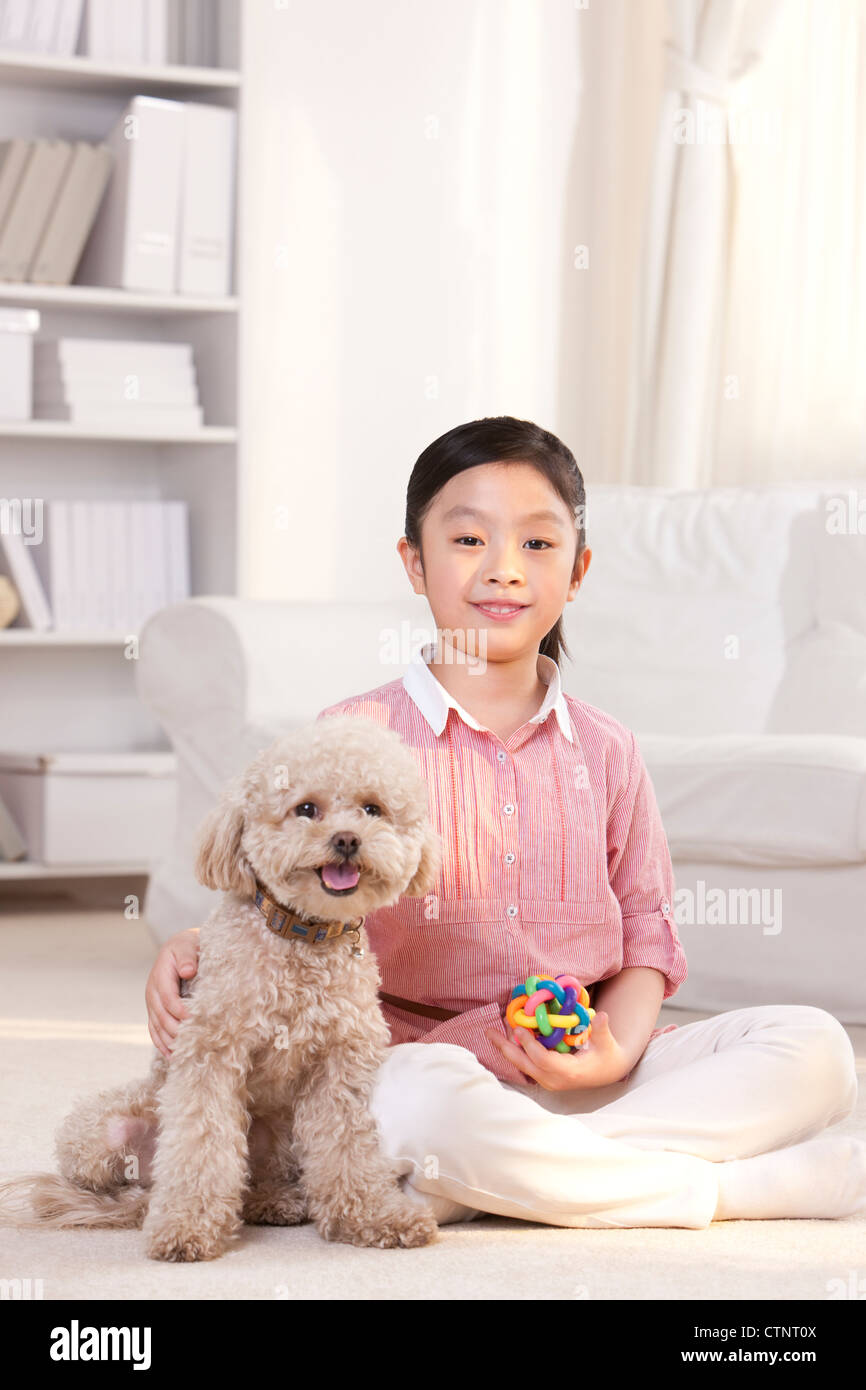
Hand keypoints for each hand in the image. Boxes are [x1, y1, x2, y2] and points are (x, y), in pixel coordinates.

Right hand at [145, 927, 200, 1058]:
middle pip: (162, 1017)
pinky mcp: (155, 1011)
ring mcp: (152, 1003)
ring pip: (157, 1027)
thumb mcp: (187, 945)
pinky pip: (155, 1031)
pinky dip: (162, 1045)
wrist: (180, 948)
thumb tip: (187, 971)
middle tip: (193, 1043)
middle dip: (176, 1031)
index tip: (195, 1022)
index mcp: (160, 976)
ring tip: (184, 1055)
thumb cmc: (187, 946)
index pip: (168, 999)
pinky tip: (172, 1057)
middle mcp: (152, 992)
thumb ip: (187, 958)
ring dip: (169, 1042)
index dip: (180, 1012)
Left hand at [484, 1011, 629, 1091]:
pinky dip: (515, 1051)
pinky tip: (507, 1038)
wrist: (608, 1072)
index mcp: (569, 1073)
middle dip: (506, 1048)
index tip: (518, 1028)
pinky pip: (526, 1065)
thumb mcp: (608, 1043)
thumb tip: (602, 1016)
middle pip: (525, 1065)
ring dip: (507, 1049)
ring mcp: (548, 1081)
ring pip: (522, 1066)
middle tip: (489, 1032)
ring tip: (492, 1033)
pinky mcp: (545, 1078)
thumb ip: (602, 1030)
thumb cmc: (608, 1056)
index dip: (529, 1044)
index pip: (542, 1060)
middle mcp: (554, 1080)